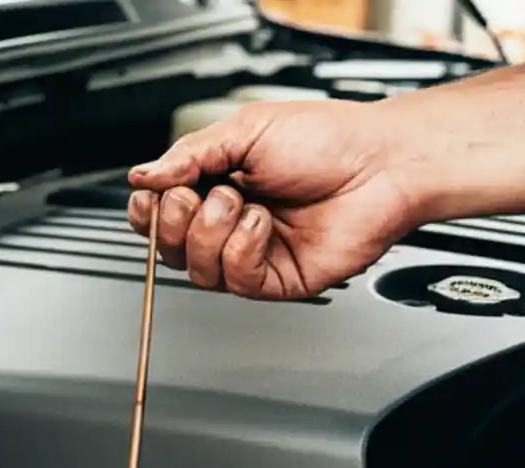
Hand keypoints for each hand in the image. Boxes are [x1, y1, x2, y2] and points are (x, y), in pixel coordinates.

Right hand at [126, 100, 420, 299]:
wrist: (381, 163)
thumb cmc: (329, 140)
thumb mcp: (245, 130)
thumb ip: (190, 155)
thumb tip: (143, 175)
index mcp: (218, 185)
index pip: (162, 214)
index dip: (149, 211)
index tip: (152, 194)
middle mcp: (231, 224)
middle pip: (171, 248)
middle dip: (175, 221)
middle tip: (196, 194)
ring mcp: (253, 254)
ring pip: (198, 270)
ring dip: (211, 232)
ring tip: (241, 202)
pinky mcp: (278, 280)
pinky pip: (236, 280)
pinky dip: (241, 249)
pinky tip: (263, 223)